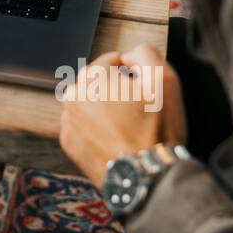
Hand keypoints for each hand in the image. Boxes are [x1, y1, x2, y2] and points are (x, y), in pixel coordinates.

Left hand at [58, 46, 186, 186]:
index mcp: (91, 79)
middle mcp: (72, 97)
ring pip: (90, 103)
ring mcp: (68, 121)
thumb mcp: (164, 80)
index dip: (131, 73)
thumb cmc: (157, 131)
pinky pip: (83, 125)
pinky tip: (115, 139)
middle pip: (98, 82)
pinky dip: (96, 128)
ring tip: (127, 127)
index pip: (111, 61)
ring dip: (105, 108)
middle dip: (116, 90)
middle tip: (137, 111)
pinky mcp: (68, 143)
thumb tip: (129, 55)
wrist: (147, 178)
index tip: (142, 91)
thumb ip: (145, 54)